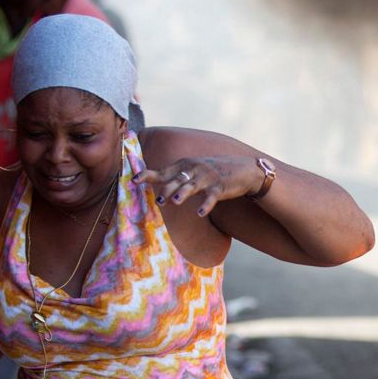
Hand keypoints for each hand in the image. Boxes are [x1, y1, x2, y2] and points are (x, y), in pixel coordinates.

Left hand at [132, 156, 264, 217]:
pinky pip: (211, 197)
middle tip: (159, 200)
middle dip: (167, 189)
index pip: (163, 171)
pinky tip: (200, 213)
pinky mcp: (219, 187)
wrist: (243, 169)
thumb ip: (177, 180)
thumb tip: (159, 194)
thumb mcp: (194, 170)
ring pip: (192, 186)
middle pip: (176, 180)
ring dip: (183, 193)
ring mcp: (207, 178)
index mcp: (185, 165)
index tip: (134, 180)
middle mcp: (194, 169)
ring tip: (175, 201)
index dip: (148, 175)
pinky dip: (205, 205)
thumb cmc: (213, 172)